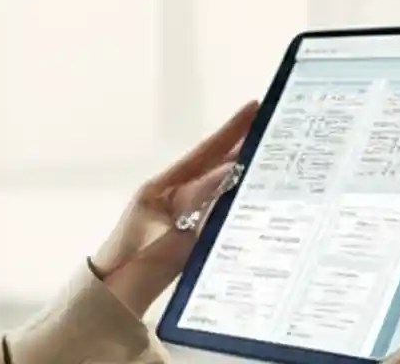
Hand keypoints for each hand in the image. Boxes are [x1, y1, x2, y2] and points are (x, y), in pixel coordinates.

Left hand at [91, 100, 257, 316]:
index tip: (254, 107)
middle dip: (245, 146)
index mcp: (166, 184)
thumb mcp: (166, 226)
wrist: (120, 292)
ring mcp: (190, 214)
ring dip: (248, 174)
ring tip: (279, 158)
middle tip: (277, 128)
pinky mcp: (200, 235)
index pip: (205, 151)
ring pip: (225, 187)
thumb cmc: (135, 256)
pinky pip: (225, 213)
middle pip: (218, 165)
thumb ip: (197, 201)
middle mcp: (180, 194)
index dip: (230, 130)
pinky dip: (244, 203)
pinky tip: (265, 200)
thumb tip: (228, 171)